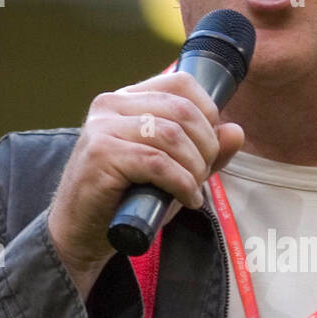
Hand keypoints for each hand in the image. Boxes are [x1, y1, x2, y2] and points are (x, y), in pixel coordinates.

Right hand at [47, 67, 244, 298]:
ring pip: (172, 135)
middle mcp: (112, 104)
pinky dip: (181, 184)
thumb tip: (236, 131)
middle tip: (202, 176)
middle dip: (206, 147)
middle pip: (183, 110)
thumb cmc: (127, 200)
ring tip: (192, 190)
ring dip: (194, 168)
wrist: (80, 234)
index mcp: (128, 99)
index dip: (209, 113)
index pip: (182, 83)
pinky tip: (185, 200)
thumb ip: (206, 152)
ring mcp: (103, 127)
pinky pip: (158, 162)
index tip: (209, 147)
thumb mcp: (175, 171)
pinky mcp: (101, 154)